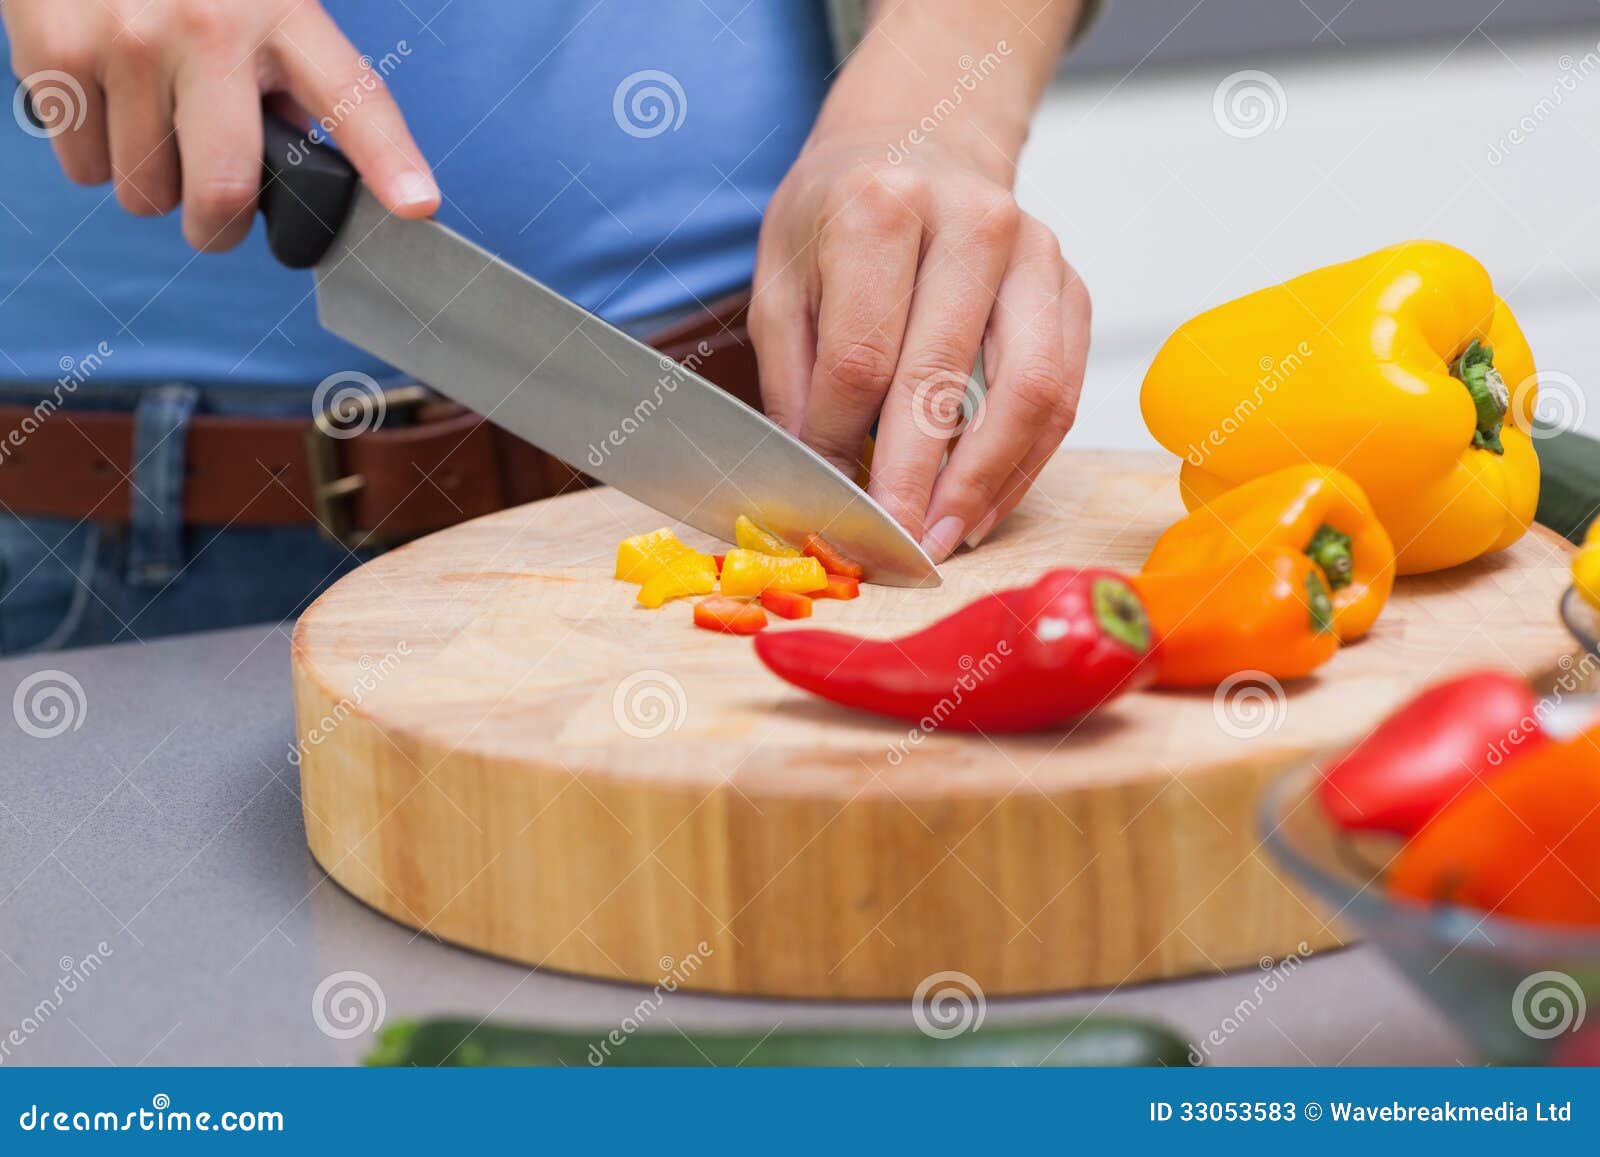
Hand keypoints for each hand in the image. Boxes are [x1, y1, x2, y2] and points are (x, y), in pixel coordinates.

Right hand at [4, 0, 438, 250]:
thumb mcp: (262, 3)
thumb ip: (291, 79)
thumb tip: (312, 169)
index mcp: (281, 12)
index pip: (349, 97)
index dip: (388, 160)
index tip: (416, 205)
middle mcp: (206, 26)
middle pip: (221, 193)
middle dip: (216, 226)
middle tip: (214, 210)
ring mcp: (127, 39)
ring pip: (143, 192)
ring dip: (150, 179)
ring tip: (151, 119)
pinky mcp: (55, 49)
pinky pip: (83, 167)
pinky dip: (94, 152)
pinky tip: (105, 97)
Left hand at [750, 134, 1088, 561]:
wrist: (919, 140)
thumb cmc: (840, 214)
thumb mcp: (783, 276)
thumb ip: (795, 375)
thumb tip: (817, 475)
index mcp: (882, 208)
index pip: (862, 356)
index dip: (841, 443)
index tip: (825, 499)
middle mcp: (973, 222)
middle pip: (946, 379)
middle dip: (916, 482)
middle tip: (893, 549)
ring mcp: (1037, 254)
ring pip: (1029, 393)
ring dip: (986, 483)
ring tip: (945, 538)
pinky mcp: (1072, 289)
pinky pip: (1062, 395)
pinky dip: (1024, 463)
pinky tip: (982, 505)